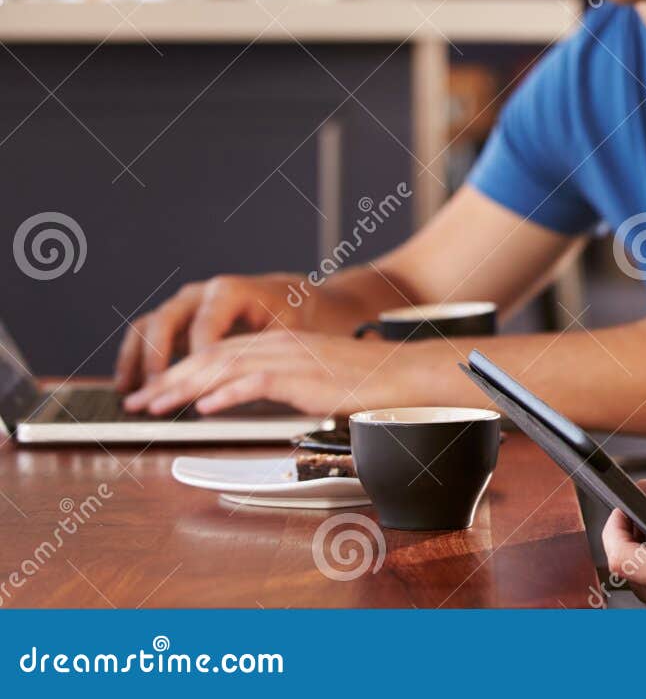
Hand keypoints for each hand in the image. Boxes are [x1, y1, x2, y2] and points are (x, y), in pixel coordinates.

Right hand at [114, 272, 316, 392]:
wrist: (286, 299)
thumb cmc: (289, 318)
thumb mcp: (287, 333)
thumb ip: (266, 354)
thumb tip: (249, 385)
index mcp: (229, 292)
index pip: (204, 326)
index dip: (195, 359)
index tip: (192, 389)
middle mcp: (199, 294)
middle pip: (165, 321)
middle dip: (156, 359)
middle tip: (153, 392)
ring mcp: (183, 305)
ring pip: (147, 327)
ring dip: (136, 360)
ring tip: (131, 393)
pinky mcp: (174, 319)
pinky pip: (143, 334)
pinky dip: (132, 358)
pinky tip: (128, 386)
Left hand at [121, 329, 427, 416]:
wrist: (402, 375)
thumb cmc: (363, 382)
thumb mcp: (308, 379)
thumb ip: (274, 383)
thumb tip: (238, 398)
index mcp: (278, 343)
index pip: (217, 353)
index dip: (179, 371)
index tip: (152, 391)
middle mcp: (279, 345)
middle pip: (212, 358)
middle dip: (169, 379)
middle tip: (137, 401)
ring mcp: (291, 358)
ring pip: (225, 368)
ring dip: (185, 388)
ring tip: (156, 406)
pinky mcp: (304, 376)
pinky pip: (257, 383)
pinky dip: (228, 394)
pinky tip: (205, 407)